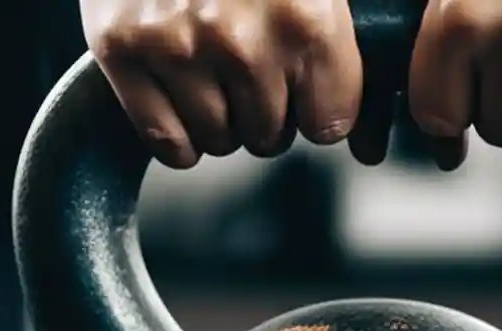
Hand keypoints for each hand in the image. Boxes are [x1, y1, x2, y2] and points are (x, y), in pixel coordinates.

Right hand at [81, 0, 362, 168]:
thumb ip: (341, 34)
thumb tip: (379, 138)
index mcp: (307, 19)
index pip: (329, 123)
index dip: (317, 106)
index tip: (303, 83)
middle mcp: (243, 41)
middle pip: (271, 137)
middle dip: (265, 110)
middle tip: (248, 64)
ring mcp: (177, 47)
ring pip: (219, 141)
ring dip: (220, 119)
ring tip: (212, 67)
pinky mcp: (122, 50)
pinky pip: (167, 141)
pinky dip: (177, 133)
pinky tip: (180, 94)